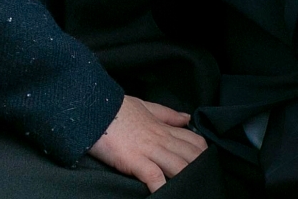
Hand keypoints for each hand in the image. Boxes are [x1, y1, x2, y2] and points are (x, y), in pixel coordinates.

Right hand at [88, 96, 205, 191]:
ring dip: (187, 179)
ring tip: (192, 190)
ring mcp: (149, 150)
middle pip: (191, 155)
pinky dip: (162, 188)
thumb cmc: (115, 110)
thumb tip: (187, 118)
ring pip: (179, 166)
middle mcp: (160, 139)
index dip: (203, 152)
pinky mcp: (135, 160)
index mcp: (163, 127)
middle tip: (204, 181)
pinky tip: (166, 194)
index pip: (193, 140)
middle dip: (200, 168)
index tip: (206, 162)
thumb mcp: (145, 106)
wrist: (92, 109)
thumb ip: (167, 114)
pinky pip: (154, 177)